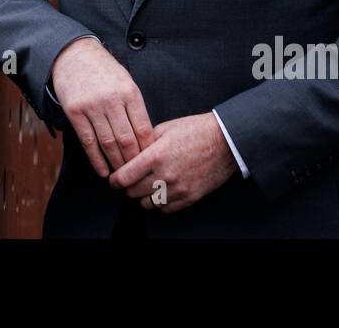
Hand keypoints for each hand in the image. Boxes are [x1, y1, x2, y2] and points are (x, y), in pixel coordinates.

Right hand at [50, 38, 154, 177]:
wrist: (74, 55)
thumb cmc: (104, 70)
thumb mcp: (126, 82)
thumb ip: (134, 107)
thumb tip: (144, 138)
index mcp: (129, 92)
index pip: (143, 129)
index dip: (147, 149)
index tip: (149, 161)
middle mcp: (112, 100)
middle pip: (127, 140)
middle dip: (133, 161)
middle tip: (137, 174)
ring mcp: (92, 106)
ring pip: (108, 143)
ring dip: (116, 163)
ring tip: (122, 175)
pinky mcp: (75, 112)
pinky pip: (88, 141)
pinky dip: (96, 159)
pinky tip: (103, 170)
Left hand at [107, 113, 237, 212]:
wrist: (224, 141)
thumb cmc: (195, 131)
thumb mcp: (164, 129)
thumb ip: (144, 143)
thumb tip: (128, 155)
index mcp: (156, 156)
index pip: (124, 177)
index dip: (114, 180)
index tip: (114, 179)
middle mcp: (165, 176)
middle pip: (133, 193)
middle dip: (128, 187)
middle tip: (130, 180)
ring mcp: (178, 189)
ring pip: (147, 204)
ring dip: (143, 196)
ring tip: (146, 185)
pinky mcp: (190, 198)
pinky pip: (165, 209)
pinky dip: (160, 202)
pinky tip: (161, 190)